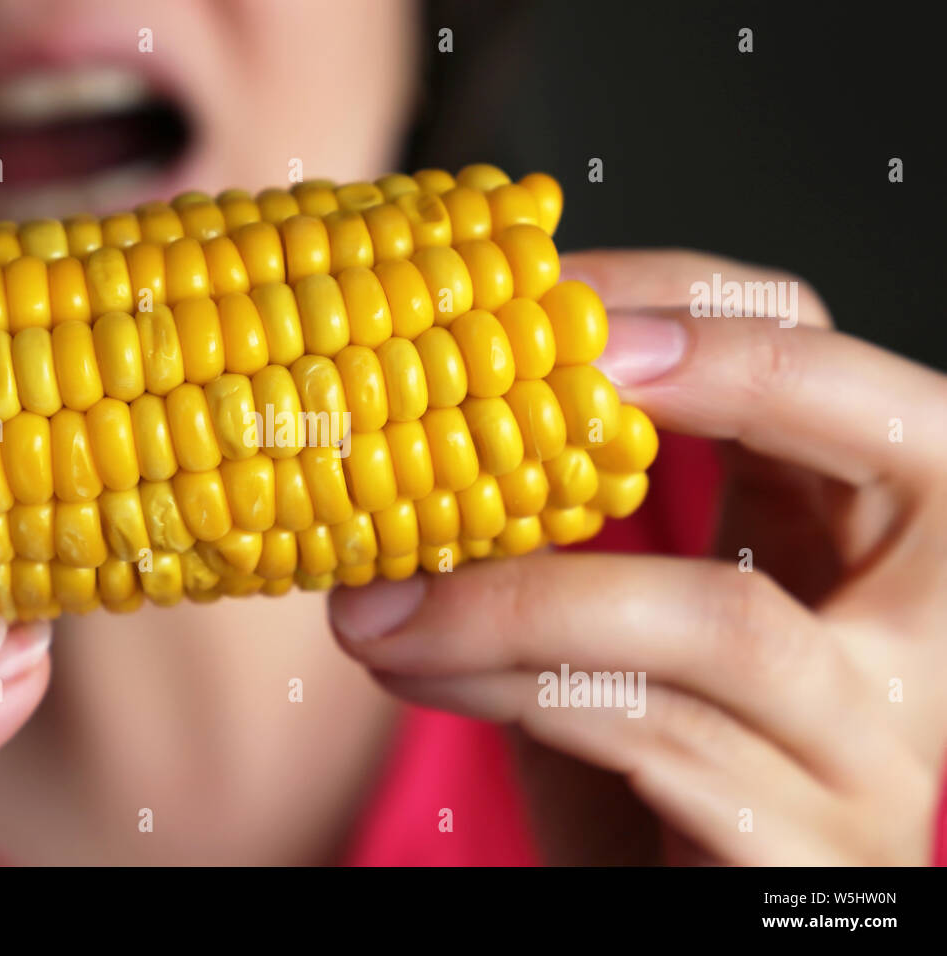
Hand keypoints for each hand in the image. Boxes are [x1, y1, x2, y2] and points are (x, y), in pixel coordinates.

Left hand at [329, 250, 946, 864]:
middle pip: (883, 438)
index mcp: (875, 533)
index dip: (698, 303)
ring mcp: (881, 746)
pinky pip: (656, 737)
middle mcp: (926, 627)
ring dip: (515, 594)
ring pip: (721, 619)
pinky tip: (410, 668)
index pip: (832, 362)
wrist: (663, 903)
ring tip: (372, 597)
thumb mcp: (617, 603)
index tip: (542, 287)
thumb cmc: (635, 741)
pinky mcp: (809, 851)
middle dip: (709, 373)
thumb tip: (409, 400)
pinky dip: (510, 685)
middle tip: (536, 363)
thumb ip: (564, 512)